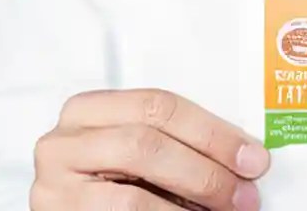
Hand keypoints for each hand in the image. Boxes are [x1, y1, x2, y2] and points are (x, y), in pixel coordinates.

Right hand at [31, 89, 269, 209]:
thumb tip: (243, 158)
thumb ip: (176, 144)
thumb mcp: (138, 151)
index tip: (252, 156)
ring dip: (190, 207)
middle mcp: (62, 143)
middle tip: (244, 193)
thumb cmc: (112, 182)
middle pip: (146, 144)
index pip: (157, 106)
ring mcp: (54, 188)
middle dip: (206, 171)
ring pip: (134, 196)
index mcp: (87, 109)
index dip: (212, 133)